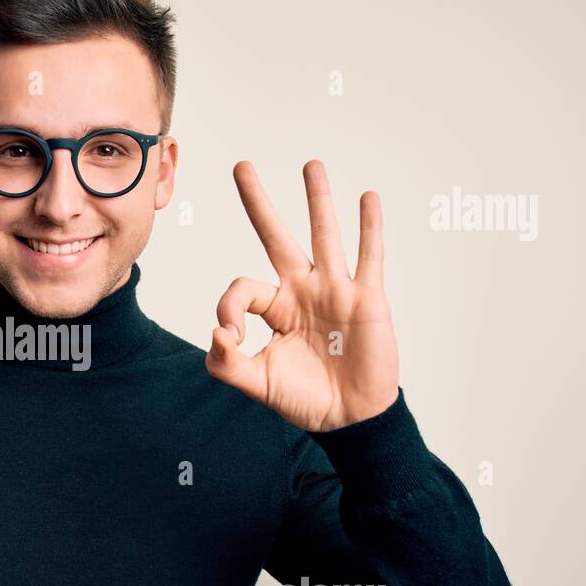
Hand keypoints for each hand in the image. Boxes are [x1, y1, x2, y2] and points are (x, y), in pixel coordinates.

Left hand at [205, 160, 399, 431]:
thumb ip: (227, 364)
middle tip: (241, 166)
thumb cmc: (306, 400)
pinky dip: (369, 227)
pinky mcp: (367, 298)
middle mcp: (302, 291)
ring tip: (311, 165)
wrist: (349, 419)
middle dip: (258, 203)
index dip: (228, 308)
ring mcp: (335, 290)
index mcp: (275, 308)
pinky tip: (368, 198)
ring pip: (323, 236)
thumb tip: (216, 333)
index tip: (231, 337)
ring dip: (317, 200)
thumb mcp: (257, 384)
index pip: (242, 288)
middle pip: (276, 237)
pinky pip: (368, 256)